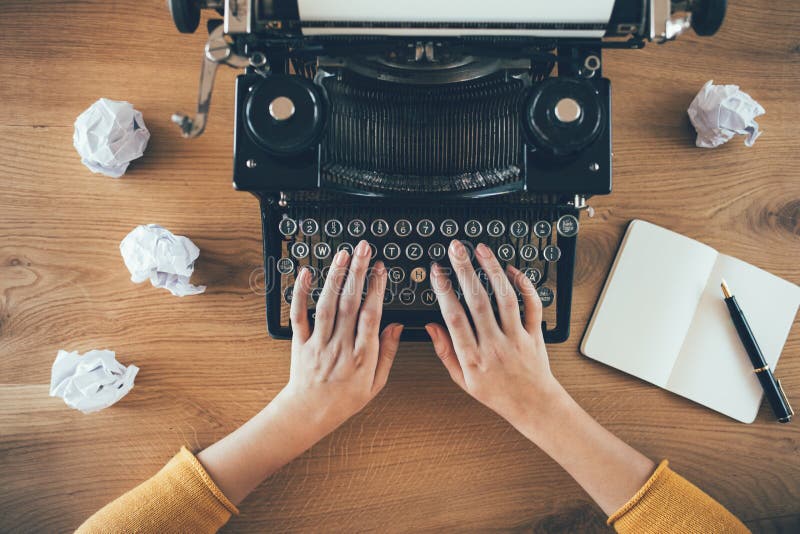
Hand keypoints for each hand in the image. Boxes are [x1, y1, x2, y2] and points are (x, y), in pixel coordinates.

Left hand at [284, 239, 402, 433]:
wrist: (309, 413)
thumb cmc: (344, 400)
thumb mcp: (376, 383)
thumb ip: (387, 353)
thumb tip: (398, 327)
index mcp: (362, 356)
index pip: (371, 316)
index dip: (377, 290)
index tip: (382, 269)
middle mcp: (340, 346)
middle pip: (350, 303)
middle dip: (359, 273)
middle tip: (364, 250)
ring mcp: (318, 343)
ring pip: (326, 305)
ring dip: (335, 277)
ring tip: (343, 254)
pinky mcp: (300, 342)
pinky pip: (298, 315)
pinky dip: (300, 293)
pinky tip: (306, 273)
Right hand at [425, 240, 562, 430]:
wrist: (533, 405)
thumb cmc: (497, 393)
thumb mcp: (463, 379)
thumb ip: (445, 352)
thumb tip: (431, 327)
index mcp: (472, 357)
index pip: (454, 317)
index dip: (443, 291)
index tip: (436, 271)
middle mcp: (494, 345)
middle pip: (477, 301)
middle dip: (464, 270)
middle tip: (456, 248)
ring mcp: (516, 338)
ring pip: (504, 298)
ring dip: (492, 270)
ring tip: (481, 250)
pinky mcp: (535, 334)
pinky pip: (532, 305)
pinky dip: (524, 285)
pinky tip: (512, 269)